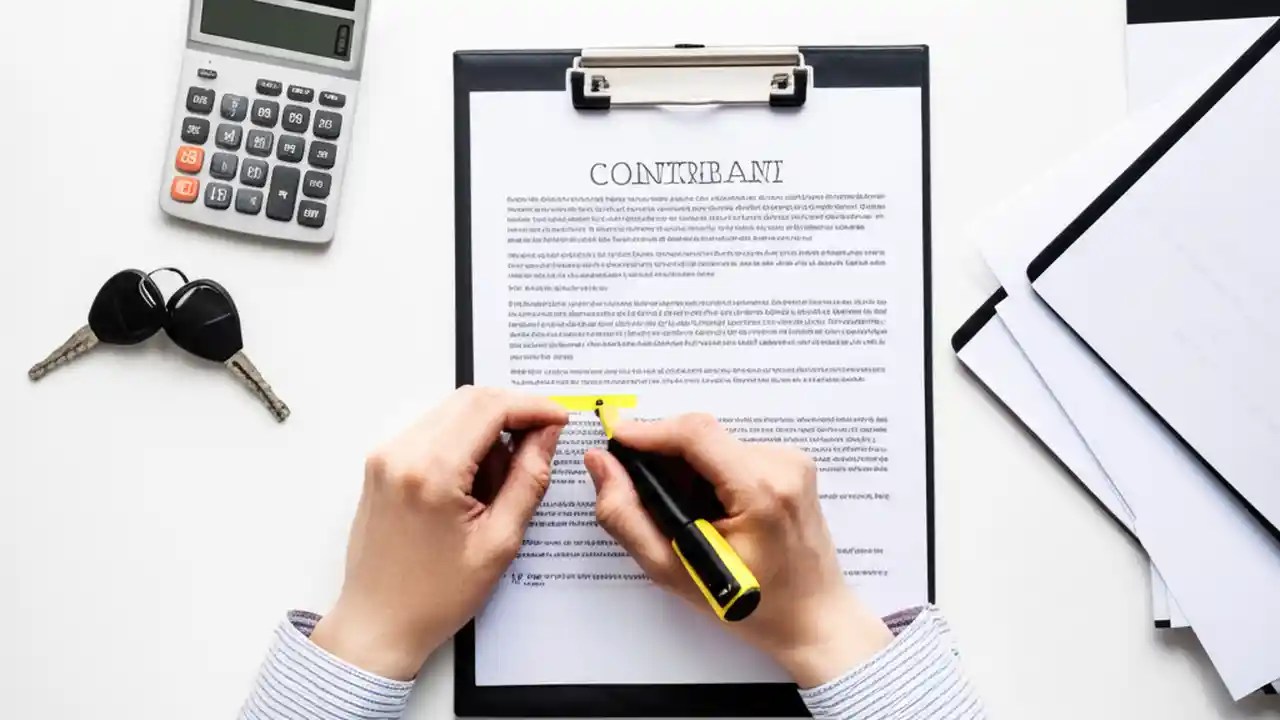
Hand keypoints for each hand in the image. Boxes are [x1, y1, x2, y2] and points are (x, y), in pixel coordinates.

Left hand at [310, 387, 568, 679]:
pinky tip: (474, 483)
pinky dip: (463, 441)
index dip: (534, 407)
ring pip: (452, 411)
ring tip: (499, 483)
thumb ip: (529, 479)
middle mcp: (401, 453)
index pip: (491, 408)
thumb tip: (548, 434)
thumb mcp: (499, 541)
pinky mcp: (381, 463)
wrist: (378, 623)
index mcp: (431, 472)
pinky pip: (432, 430)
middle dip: (513, 413)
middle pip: (470, 400)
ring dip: (487, 430)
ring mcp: (386, 455)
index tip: (559, 419)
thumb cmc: (434, 596)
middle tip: (539, 446)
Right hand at [584, 414, 893, 687]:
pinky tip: (711, 508)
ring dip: (688, 466)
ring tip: (685, 512)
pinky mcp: (793, 463)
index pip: (696, 433)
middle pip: (702, 434)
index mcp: (761, 492)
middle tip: (644, 491)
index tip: (615, 437)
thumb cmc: (753, 606)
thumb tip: (601, 464)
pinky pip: (734, 451)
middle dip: (664, 454)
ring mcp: (792, 462)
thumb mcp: (675, 572)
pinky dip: (711, 471)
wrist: (814, 617)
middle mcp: (782, 467)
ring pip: (715, 442)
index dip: (648, 430)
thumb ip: (627, 516)